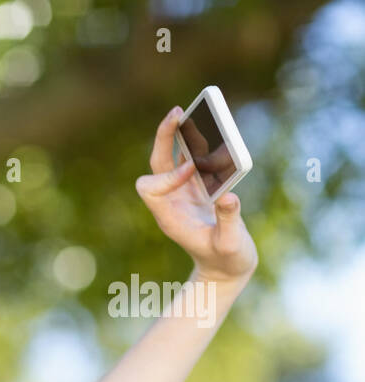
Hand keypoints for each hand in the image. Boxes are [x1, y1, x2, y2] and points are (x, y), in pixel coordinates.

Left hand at [136, 106, 257, 283]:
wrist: (224, 270)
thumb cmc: (227, 260)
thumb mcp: (231, 244)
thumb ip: (228, 221)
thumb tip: (228, 195)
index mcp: (169, 217)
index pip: (151, 187)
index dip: (168, 176)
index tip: (192, 173)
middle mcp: (170, 202)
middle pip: (156, 164)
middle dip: (165, 138)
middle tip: (178, 111)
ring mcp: (182, 194)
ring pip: (172, 158)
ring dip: (180, 134)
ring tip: (191, 110)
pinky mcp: (197, 189)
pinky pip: (191, 160)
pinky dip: (198, 144)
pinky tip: (211, 129)